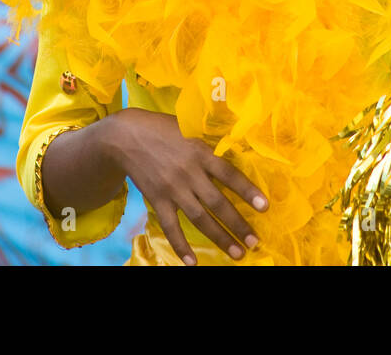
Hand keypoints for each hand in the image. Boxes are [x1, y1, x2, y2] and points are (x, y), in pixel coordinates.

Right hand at [101, 108, 266, 264]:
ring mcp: (172, 189)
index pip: (229, 174)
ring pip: (200, 218)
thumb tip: (237, 150)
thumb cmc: (163, 128)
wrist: (125, 137)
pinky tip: (193, 262)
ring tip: (237, 253)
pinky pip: (170, 227)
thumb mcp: (190, 128)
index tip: (264, 207)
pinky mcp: (157, 200)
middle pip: (217, 203)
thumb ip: (210, 144)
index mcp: (200, 152)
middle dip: (238, 224)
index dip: (247, 191)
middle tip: (254, 241)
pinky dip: (181, 245)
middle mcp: (189, 173)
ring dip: (220, 238)